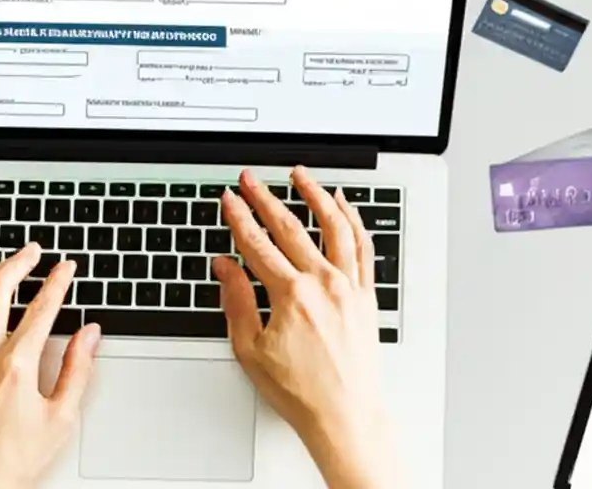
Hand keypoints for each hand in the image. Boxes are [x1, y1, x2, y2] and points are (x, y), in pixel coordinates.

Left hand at [0, 243, 101, 488]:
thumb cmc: (10, 463)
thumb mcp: (61, 419)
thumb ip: (77, 370)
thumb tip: (88, 337)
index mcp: (16, 365)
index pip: (42, 307)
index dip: (58, 280)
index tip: (66, 268)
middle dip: (19, 261)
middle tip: (33, 251)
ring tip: (4, 265)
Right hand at [214, 167, 397, 488]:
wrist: (345, 415)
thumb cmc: (301, 392)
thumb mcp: (251, 349)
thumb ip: (236, 301)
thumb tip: (225, 267)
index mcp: (291, 295)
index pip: (257, 244)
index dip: (238, 218)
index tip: (229, 200)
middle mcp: (323, 284)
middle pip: (290, 228)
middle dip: (265, 198)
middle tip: (251, 180)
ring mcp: (349, 287)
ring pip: (333, 226)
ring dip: (314, 195)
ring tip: (300, 176)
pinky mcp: (366, 296)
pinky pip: (363, 247)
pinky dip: (353, 221)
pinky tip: (343, 205)